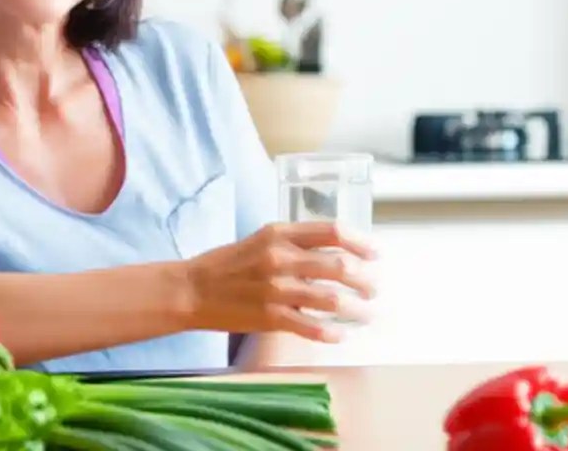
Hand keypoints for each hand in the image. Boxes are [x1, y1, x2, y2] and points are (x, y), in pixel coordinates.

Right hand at [184, 221, 377, 342]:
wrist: (191, 290)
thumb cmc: (227, 265)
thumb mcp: (261, 240)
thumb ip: (294, 242)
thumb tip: (334, 251)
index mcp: (279, 233)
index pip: (332, 232)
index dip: (361, 242)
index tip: (376, 254)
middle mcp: (281, 258)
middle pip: (340, 266)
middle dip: (366, 280)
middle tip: (374, 289)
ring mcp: (276, 289)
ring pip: (332, 299)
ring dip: (357, 309)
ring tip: (367, 315)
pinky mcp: (270, 317)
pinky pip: (310, 326)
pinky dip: (331, 332)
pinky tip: (340, 335)